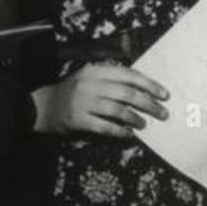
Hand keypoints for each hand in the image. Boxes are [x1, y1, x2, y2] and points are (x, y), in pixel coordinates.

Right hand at [33, 63, 168, 138]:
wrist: (42, 106)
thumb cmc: (70, 92)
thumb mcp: (87, 77)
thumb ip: (110, 78)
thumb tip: (142, 88)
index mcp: (94, 71)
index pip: (128, 75)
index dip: (149, 85)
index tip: (164, 94)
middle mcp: (89, 85)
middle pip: (127, 94)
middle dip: (149, 104)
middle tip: (162, 113)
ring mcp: (83, 103)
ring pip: (118, 111)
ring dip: (135, 119)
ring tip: (143, 124)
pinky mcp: (78, 120)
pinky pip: (105, 127)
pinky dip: (120, 131)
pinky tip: (128, 134)